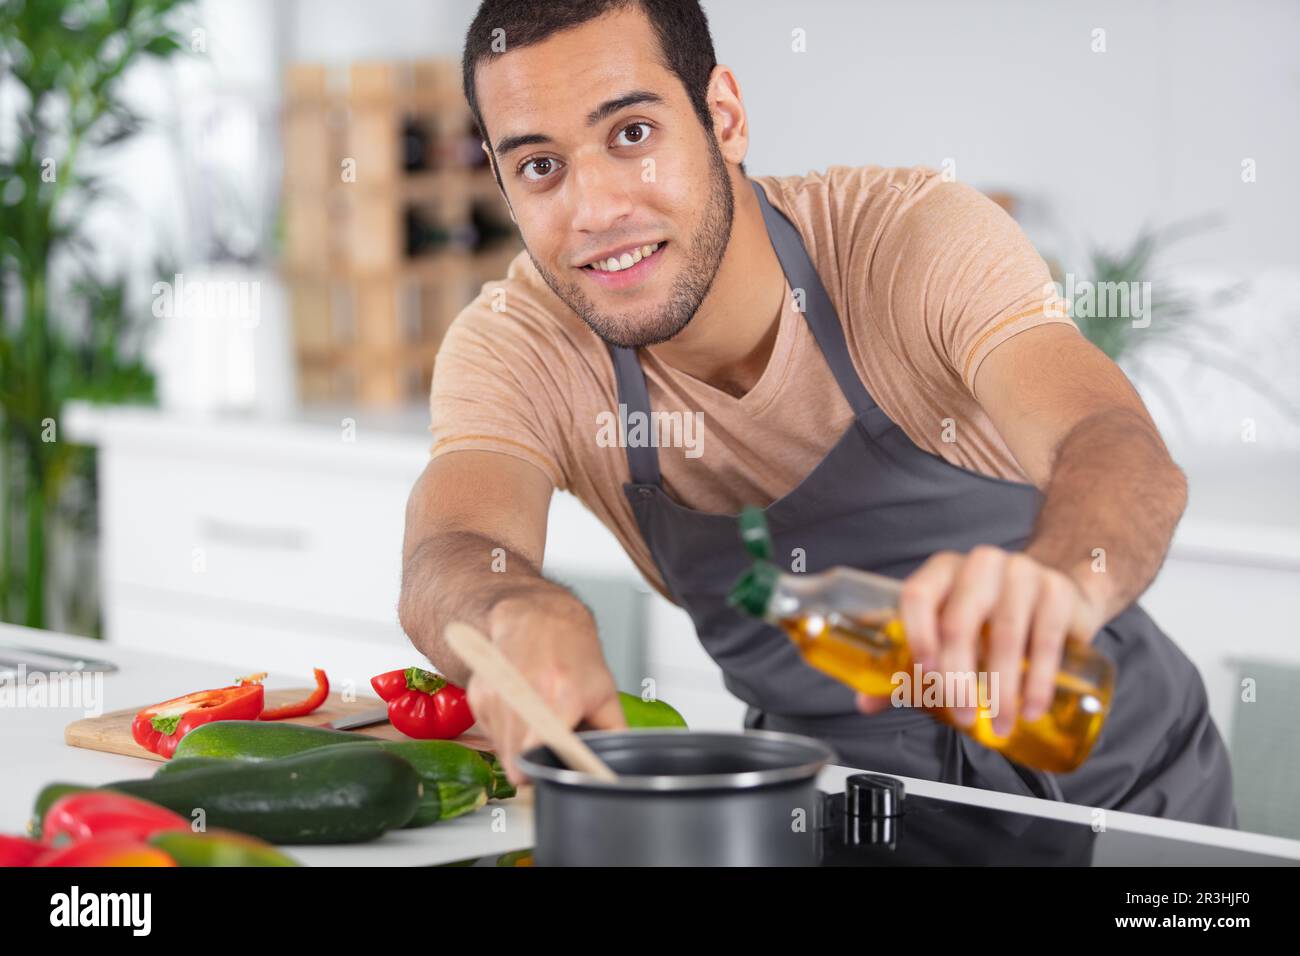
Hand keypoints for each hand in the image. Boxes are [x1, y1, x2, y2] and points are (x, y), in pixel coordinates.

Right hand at [465, 593, 626, 784]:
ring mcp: (499, 693)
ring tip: (534, 724)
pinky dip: (503, 732)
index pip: (538, 749)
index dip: (539, 768)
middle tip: (544, 755)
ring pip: (502, 748)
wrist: (538, 617)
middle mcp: (527, 692)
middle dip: (530, 765)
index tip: (541, 774)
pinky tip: (519, 712)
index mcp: (563, 695)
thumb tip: (610, 770)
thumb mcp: (604, 692)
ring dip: (516, 748)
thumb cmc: (572, 653)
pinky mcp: (480, 694)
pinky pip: (489, 733)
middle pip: (517, 756)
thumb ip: (613, 734)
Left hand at [853, 547, 1104, 736]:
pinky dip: (1038, 680)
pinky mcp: (1056, 591)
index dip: (917, 635)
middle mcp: (978, 565)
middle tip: (963, 716)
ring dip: (1002, 689)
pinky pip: (1045, 639)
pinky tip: (1032, 708)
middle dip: (958, 676)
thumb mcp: (949, 630)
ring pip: (1004, 635)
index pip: (918, 595)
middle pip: (959, 621)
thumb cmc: (988, 616)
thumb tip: (865, 702)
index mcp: (942, 571)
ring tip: (1000, 724)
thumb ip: (907, 665)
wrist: (1052, 593)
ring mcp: (1021, 573)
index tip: (924, 675)